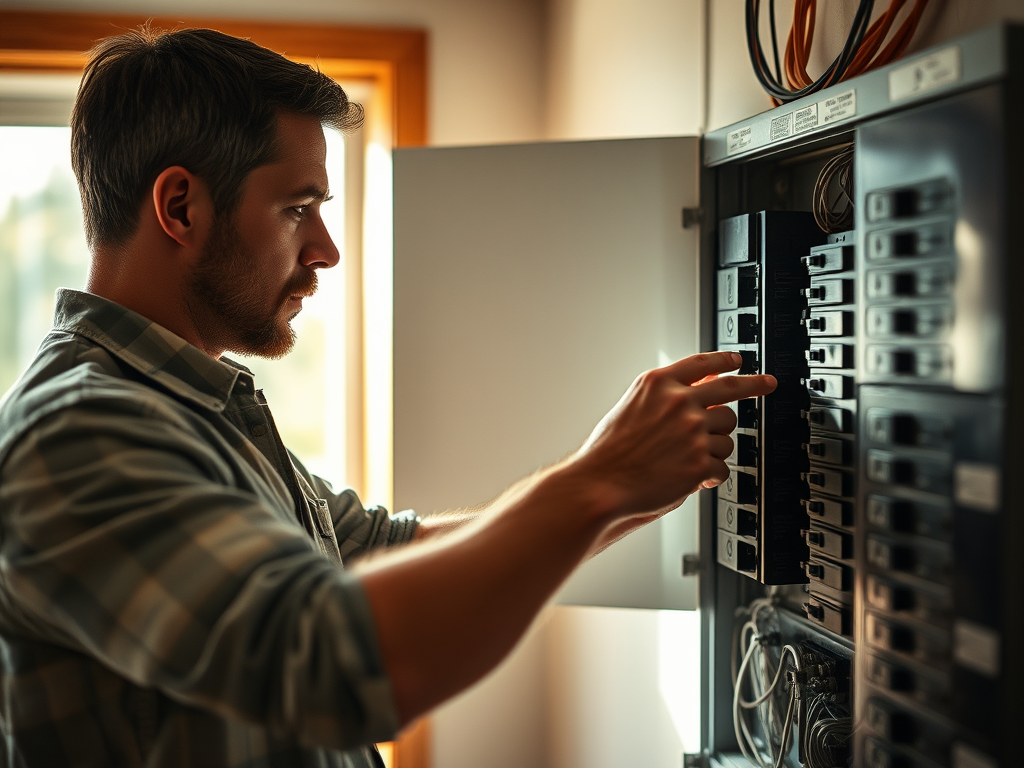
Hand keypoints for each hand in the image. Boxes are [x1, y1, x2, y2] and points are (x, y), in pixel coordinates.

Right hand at [568, 351, 776, 518]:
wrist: (600, 484)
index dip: (724, 360)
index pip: (701, 363)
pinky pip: (722, 466)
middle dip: (754, 385)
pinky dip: (710, 475)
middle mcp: (679, 403)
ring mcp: (692, 432)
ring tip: (687, 458)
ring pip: (727, 434)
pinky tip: (693, 478)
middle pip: (731, 390)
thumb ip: (662, 396)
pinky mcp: (700, 463)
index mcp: (658, 384)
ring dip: (714, 447)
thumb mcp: (631, 407)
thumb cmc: (609, 451)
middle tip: (766, 383)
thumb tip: (697, 390)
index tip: (738, 360)